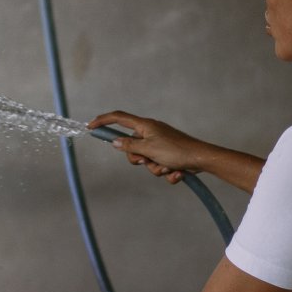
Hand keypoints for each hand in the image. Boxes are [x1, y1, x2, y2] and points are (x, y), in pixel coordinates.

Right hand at [88, 110, 204, 182]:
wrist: (201, 159)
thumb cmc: (177, 150)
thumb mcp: (148, 149)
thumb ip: (129, 146)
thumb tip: (115, 141)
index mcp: (145, 126)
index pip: (119, 118)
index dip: (103, 121)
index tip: (90, 127)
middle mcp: (151, 133)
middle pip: (132, 147)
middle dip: (139, 159)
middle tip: (148, 160)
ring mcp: (160, 144)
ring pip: (146, 161)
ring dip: (155, 168)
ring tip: (167, 167)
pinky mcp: (168, 155)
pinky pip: (159, 166)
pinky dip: (166, 172)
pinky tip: (177, 173)